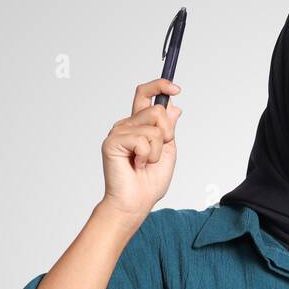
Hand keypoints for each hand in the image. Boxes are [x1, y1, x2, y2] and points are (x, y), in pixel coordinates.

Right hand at [99, 78, 182, 224]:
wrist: (136, 203)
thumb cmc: (149, 182)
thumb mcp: (168, 151)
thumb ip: (169, 129)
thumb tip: (174, 107)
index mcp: (139, 125)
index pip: (145, 95)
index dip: (160, 85)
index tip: (176, 88)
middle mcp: (127, 125)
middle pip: (157, 111)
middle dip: (167, 134)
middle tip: (156, 154)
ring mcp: (118, 132)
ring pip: (153, 127)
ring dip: (157, 151)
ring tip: (145, 163)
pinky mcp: (112, 142)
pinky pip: (142, 140)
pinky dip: (147, 156)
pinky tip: (137, 165)